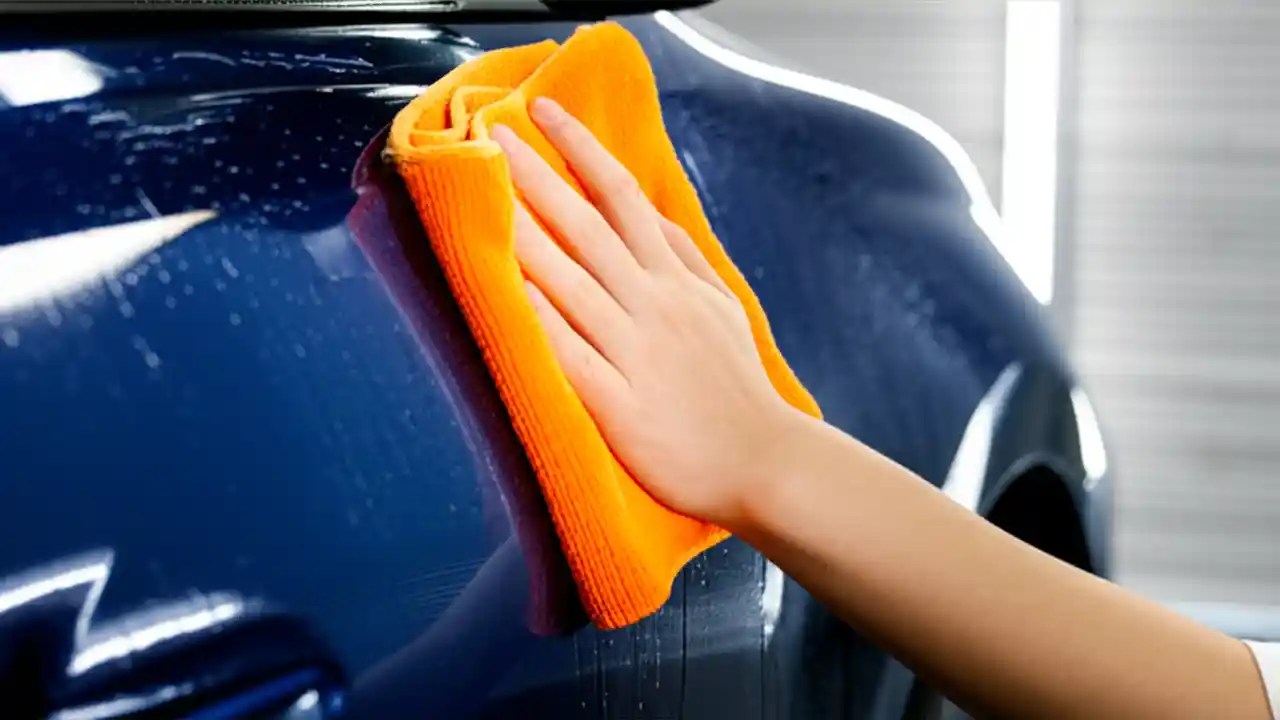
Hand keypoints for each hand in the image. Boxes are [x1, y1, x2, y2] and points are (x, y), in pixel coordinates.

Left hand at [490, 98, 798, 527]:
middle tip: (492, 132)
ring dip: (525, 236)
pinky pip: (572, 355)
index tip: (545, 111)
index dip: (582, 149)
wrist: (765, 463)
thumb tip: (651, 215)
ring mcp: (637, 354)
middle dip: (538, 177)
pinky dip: (540, 322)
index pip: (624, 197)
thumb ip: (686, 258)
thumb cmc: (738, 387)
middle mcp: (653, 305)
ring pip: (572, 283)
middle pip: (588, 228)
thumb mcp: (724, 308)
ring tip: (482, 197)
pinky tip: (508, 292)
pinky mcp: (621, 406)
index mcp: (675, 280)